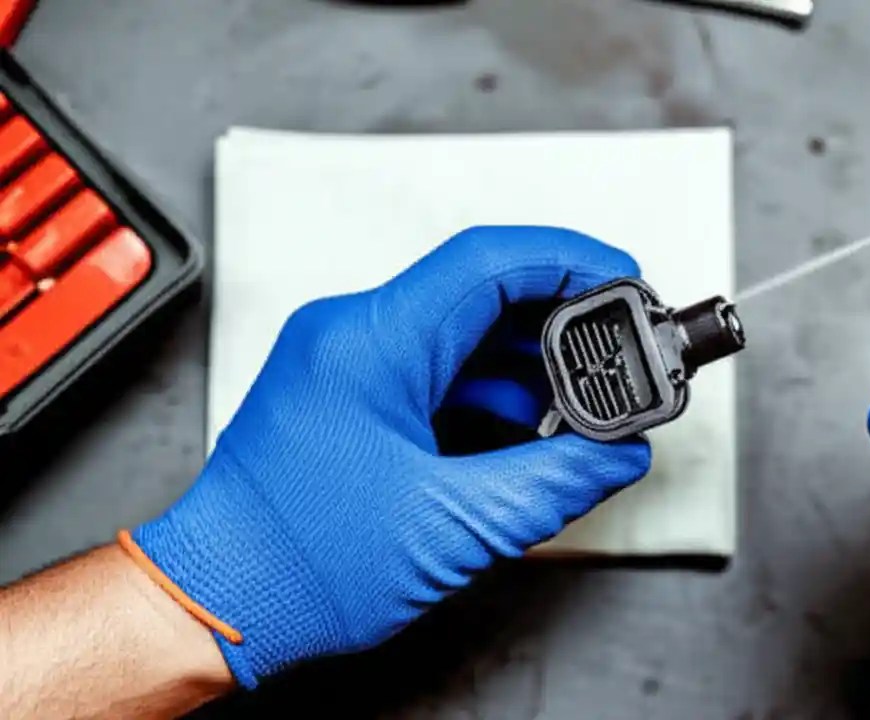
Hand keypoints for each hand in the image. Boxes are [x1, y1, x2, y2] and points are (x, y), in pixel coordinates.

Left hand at [125, 226, 651, 687]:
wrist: (222, 601)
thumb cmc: (301, 567)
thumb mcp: (454, 528)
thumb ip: (556, 482)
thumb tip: (620, 454)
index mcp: (371, 344)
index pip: (489, 260)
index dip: (571, 261)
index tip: (627, 281)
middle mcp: (354, 333)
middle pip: (484, 291)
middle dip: (562, 325)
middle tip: (619, 360)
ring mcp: (350, 358)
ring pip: (466, 331)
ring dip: (530, 367)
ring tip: (579, 417)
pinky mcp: (353, 389)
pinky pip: (440, 365)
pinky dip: (492, 393)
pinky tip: (528, 435)